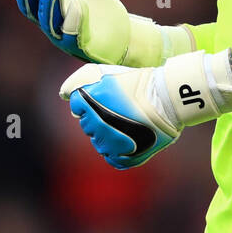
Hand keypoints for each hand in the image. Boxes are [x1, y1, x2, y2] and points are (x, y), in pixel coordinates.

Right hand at [1, 0, 131, 63]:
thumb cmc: (97, 7)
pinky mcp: (84, 47)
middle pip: (31, 8)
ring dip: (49, 2)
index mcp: (46, 7)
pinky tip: (78, 2)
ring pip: (51, 23)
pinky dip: (75, 20)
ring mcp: (65, 38)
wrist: (122, 34)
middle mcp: (50, 24)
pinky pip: (76, 35)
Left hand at [58, 49, 231, 168]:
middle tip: (122, 109)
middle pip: (88, 124)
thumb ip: (81, 81)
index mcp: (89, 100)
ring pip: (100, 142)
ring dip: (110, 134)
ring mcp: (109, 142)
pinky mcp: (123, 157)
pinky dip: (120, 151)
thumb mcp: (109, 74)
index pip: (77, 105)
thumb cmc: (141, 83)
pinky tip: (130, 140)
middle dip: (100, 118)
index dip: (91, 101)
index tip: (108, 98)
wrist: (169, 98)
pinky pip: (113, 158)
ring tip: (129, 123)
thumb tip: (62, 94)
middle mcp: (95, 122)